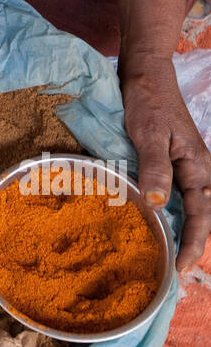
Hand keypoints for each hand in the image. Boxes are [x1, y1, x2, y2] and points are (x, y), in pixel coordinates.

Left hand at [120, 55, 210, 270]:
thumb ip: (155, 168)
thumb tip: (157, 205)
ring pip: (191, 207)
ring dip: (182, 231)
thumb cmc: (149, 102)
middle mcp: (197, 171)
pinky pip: (178, 194)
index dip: (192, 244)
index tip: (181, 268)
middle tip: (175, 271)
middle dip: (192, 244)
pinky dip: (171, 212)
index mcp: (198, 167)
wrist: (146, 76)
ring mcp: (186, 167)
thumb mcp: (149, 134)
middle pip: (201, 216)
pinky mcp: (172, 163)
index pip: (201, 215)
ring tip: (169, 255)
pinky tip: (157, 223)